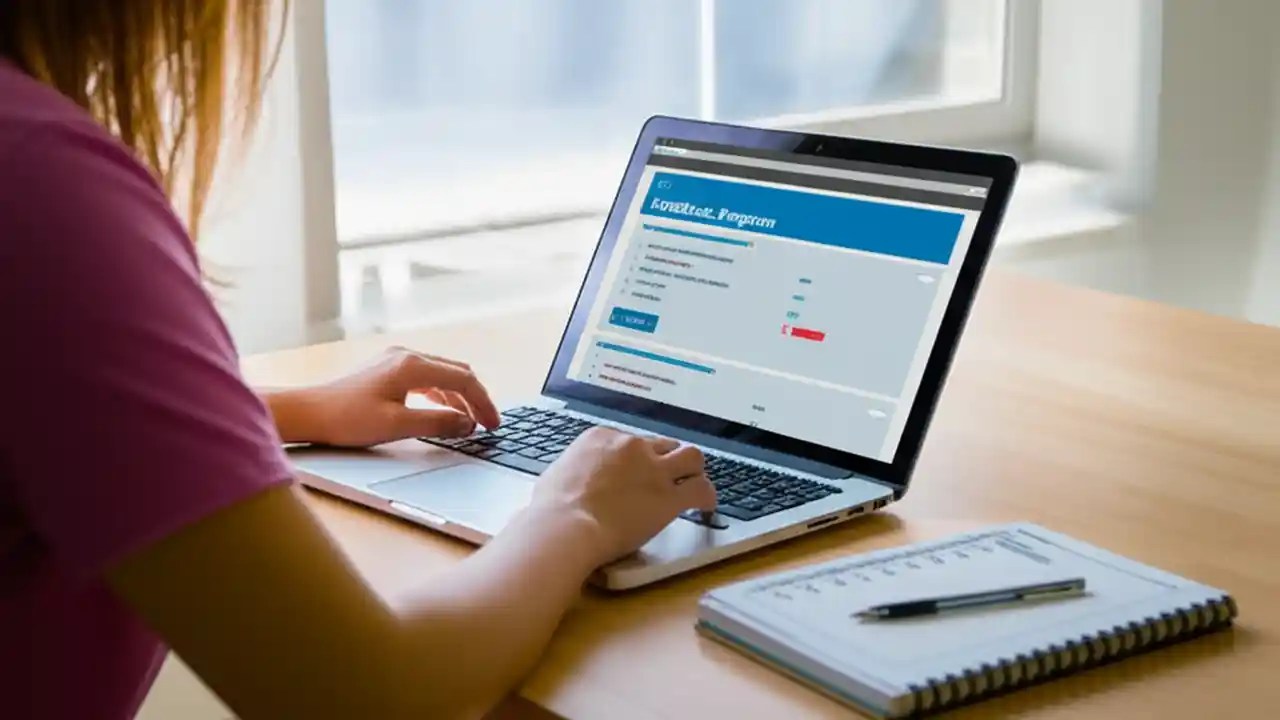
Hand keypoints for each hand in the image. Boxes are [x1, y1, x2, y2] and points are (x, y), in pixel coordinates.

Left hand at [265, 347, 500, 446]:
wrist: (308, 412)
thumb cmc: (346, 419)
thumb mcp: (397, 426)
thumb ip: (438, 424)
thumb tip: (468, 425)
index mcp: (412, 365)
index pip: (463, 379)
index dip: (483, 403)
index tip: (494, 425)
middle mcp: (406, 356)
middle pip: (456, 372)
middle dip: (476, 398)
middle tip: (488, 423)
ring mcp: (395, 360)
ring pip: (442, 375)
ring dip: (459, 397)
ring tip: (470, 422)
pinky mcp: (387, 370)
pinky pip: (426, 378)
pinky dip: (442, 394)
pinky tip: (444, 411)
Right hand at [529, 427, 715, 565]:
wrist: (565, 525)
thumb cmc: (551, 508)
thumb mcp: (557, 474)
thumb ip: (575, 471)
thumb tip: (572, 481)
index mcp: (602, 437)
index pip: (631, 441)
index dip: (636, 459)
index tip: (635, 474)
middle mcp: (632, 446)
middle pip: (663, 445)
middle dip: (666, 460)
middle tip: (666, 478)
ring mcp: (654, 469)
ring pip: (691, 457)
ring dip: (693, 471)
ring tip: (693, 484)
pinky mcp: (669, 496)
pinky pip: (700, 489)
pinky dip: (707, 497)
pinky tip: (706, 507)